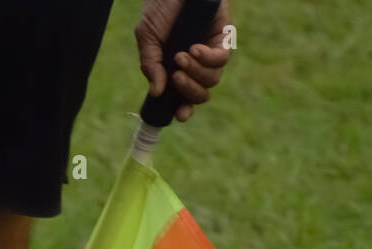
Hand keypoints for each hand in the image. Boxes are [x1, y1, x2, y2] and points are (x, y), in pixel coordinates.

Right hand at [135, 0, 231, 121]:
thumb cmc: (160, 7)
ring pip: (212, 80)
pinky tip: (194, 49)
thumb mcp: (147, 38)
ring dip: (196, 73)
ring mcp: (211, 52)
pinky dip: (208, 60)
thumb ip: (151, 65)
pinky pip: (222, 59)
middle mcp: (196, 65)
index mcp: (176, 69)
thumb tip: (156, 92)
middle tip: (176, 75)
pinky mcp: (225, 37)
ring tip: (181, 56)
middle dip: (188, 91)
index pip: (183, 97)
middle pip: (201, 94)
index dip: (183, 109)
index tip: (179, 115)